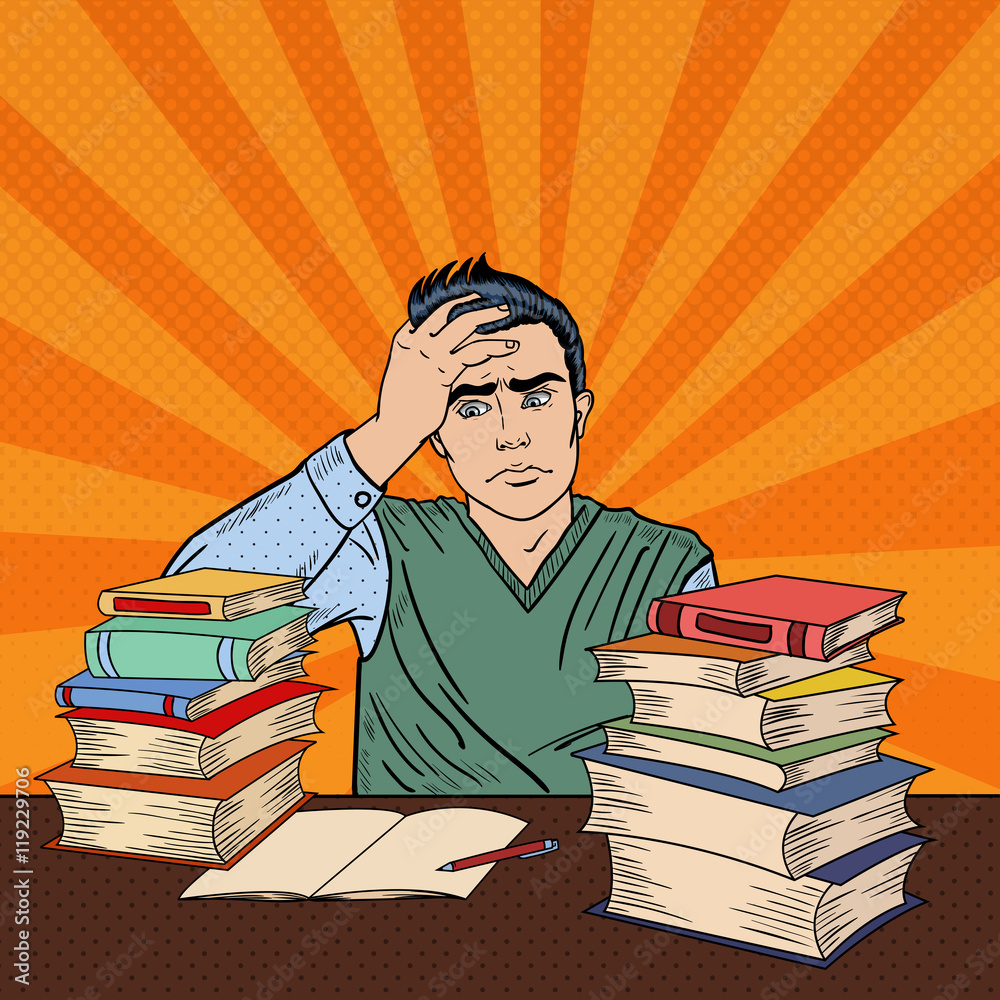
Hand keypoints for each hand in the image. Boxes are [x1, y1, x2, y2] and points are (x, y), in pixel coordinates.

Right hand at [347, 294, 515, 486]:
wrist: (396, 426)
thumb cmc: (404, 400)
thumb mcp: (407, 367)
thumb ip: (422, 349)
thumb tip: (444, 340)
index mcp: (405, 336)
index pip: (434, 309)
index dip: (457, 298)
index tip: (477, 294)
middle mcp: (415, 341)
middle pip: (450, 311)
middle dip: (476, 301)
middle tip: (498, 297)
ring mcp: (428, 355)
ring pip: (464, 326)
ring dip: (488, 317)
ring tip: (508, 313)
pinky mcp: (442, 372)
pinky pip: (471, 352)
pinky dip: (492, 347)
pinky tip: (507, 348)